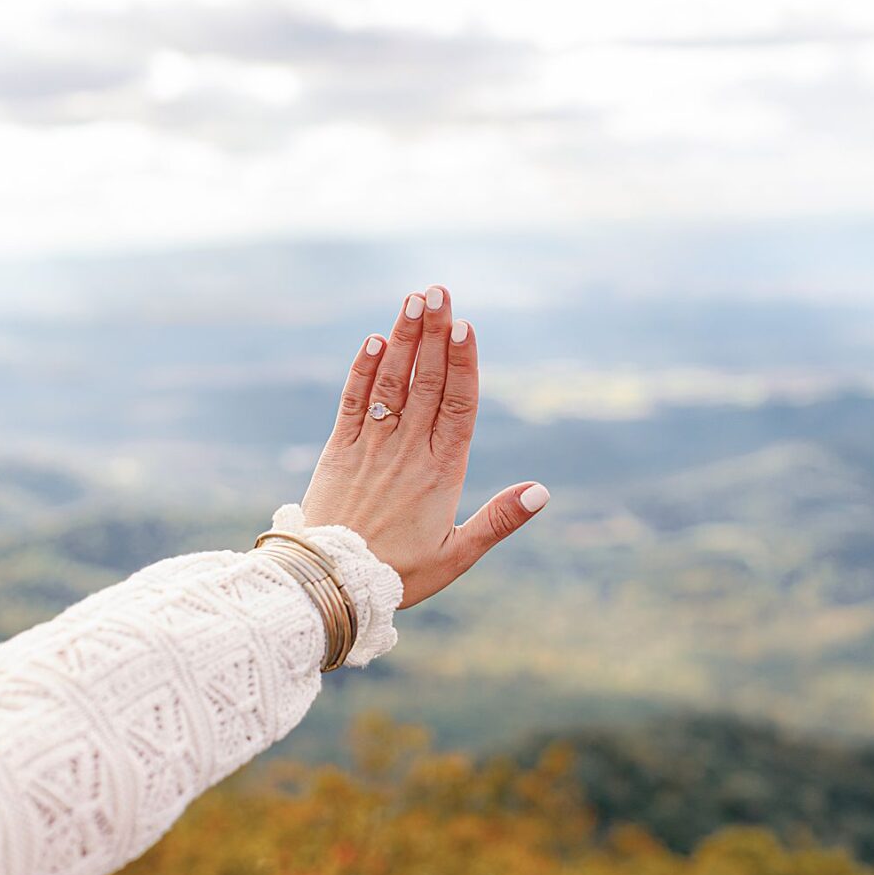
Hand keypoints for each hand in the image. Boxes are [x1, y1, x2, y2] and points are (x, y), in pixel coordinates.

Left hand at [300, 285, 547, 606]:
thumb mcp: (457, 555)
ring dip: (402, 339)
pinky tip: (372, 340)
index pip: (457, 405)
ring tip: (413, 300)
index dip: (462, 363)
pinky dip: (362, 370)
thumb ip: (498, 521)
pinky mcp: (339, 451)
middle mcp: (407, 451)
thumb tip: (542, 491)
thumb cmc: (397, 574)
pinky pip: (353, 402)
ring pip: (391, 383)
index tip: (465, 325)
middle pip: (426, 381)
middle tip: (439, 290)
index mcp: (442, 472)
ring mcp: (371, 447)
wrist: (331, 584)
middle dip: (433, 334)